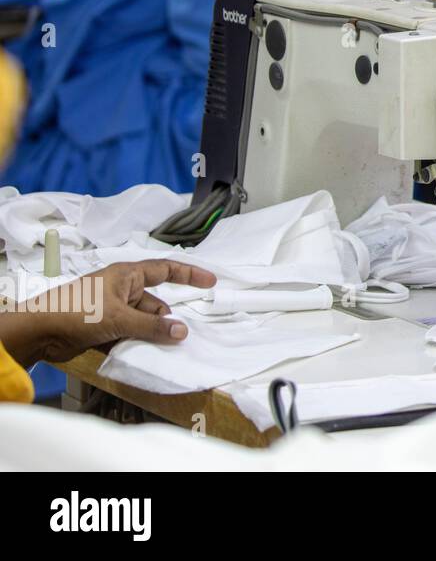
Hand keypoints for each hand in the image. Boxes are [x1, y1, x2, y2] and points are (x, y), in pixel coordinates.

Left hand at [15, 261, 216, 365]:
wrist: (38, 331)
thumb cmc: (78, 312)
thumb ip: (152, 327)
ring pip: (143, 321)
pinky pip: (129, 334)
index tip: (211, 282)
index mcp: (127, 275)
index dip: (190, 274)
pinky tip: (140, 354)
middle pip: (155, 302)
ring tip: (157, 348)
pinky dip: (136, 343)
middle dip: (165, 319)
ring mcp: (111, 309)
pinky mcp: (102, 328)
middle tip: (177, 336)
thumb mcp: (119, 318)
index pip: (166, 269)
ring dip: (150, 334)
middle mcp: (121, 289)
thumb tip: (183, 332)